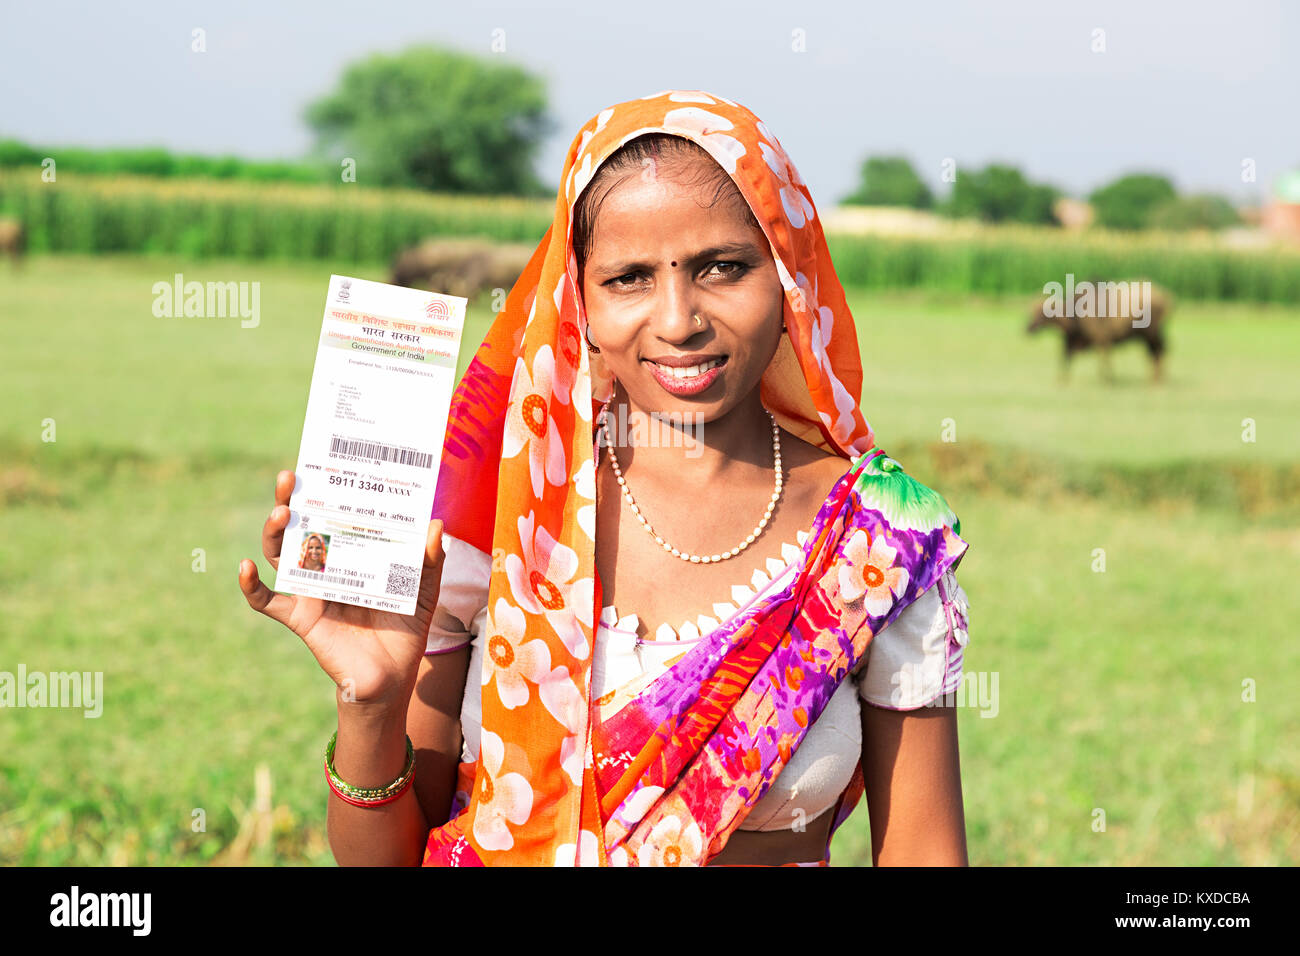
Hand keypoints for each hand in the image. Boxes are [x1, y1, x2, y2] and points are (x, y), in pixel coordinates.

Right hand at [238, 469, 447, 712]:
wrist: (392, 677)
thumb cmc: (406, 628)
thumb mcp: (424, 590)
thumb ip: (430, 560)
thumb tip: (434, 524)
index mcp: (355, 553)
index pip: (335, 514)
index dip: (325, 490)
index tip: (323, 463)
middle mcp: (328, 566)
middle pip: (301, 526)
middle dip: (292, 499)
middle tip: (290, 477)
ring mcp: (311, 590)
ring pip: (280, 554)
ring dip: (274, 532)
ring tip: (281, 513)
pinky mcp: (302, 618)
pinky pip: (268, 602)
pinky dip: (251, 587)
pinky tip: (246, 568)